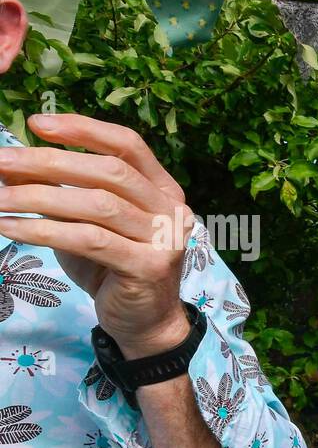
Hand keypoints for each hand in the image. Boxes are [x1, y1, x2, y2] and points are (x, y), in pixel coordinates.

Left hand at [0, 114, 193, 358]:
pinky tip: (10, 228)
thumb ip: (64, 192)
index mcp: (163, 189)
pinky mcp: (148, 267)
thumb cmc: (113, 268)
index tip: (36, 124)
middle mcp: (172, 209)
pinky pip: (89, 239)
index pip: (127, 145)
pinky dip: (44, 230)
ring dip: (39, 197)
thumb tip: (10, 164)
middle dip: (49, 161)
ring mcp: (165, 239)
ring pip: (98, 204)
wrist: (144, 323)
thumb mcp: (87, 222)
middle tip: (0, 162)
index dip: (84, 129)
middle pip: (110, 172)